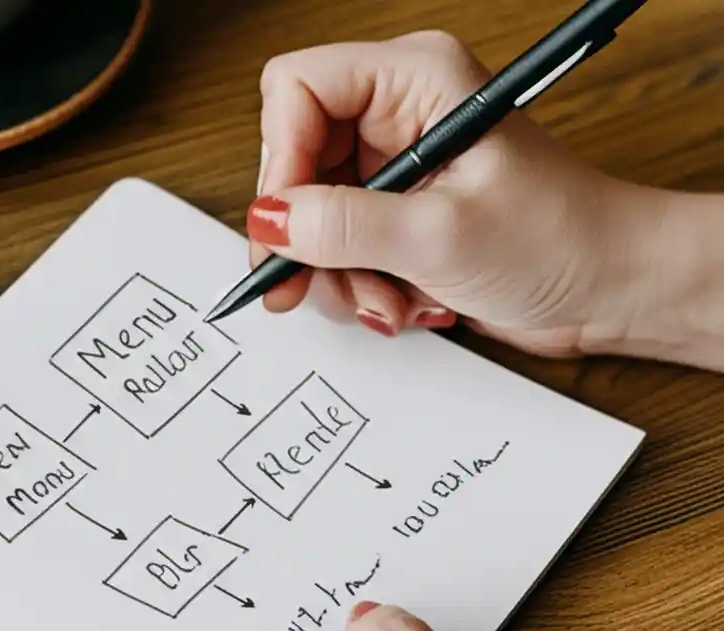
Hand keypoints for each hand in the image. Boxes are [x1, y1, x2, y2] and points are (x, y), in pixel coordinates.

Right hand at [249, 31, 667, 357]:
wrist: (614, 288)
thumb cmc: (563, 241)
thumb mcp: (440, 236)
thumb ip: (343, 227)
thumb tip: (268, 222)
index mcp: (415, 79)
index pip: (297, 88)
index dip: (281, 156)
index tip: (289, 223)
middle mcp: (399, 111)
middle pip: (295, 157)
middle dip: (307, 232)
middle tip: (309, 281)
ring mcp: (395, 163)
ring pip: (310, 211)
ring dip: (338, 271)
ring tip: (387, 299)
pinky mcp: (397, 208)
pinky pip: (338, 243)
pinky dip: (358, 282)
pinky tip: (402, 300)